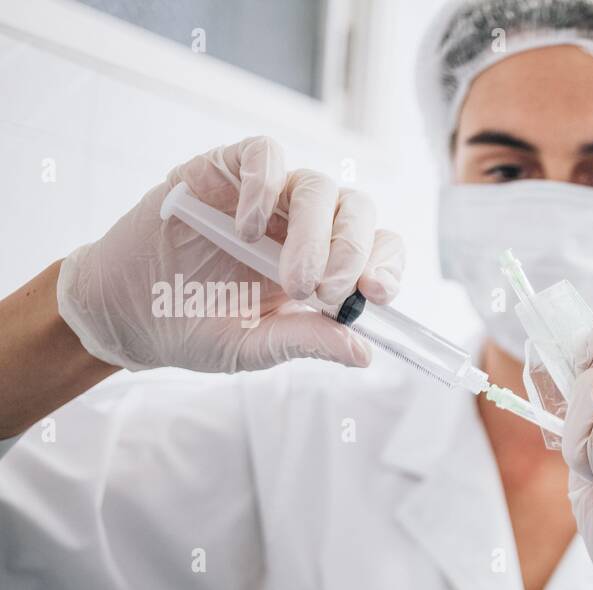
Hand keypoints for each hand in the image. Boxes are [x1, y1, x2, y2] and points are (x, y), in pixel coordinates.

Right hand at [56, 136, 404, 371]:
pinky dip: (265, 185)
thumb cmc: (196, 328)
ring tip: (291, 280)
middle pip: (355, 210)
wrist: (126, 312)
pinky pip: (263, 155)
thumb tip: (365, 353)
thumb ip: (308, 341)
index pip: (377, 248)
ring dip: (314, 232)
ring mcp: (266, 195)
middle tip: (328, 292)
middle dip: (352, 252)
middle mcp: (303, 224)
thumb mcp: (256, 347)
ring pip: (316, 185)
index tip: (377, 294)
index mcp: (324, 265)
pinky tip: (247, 229)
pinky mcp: (225, 169)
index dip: (386, 264)